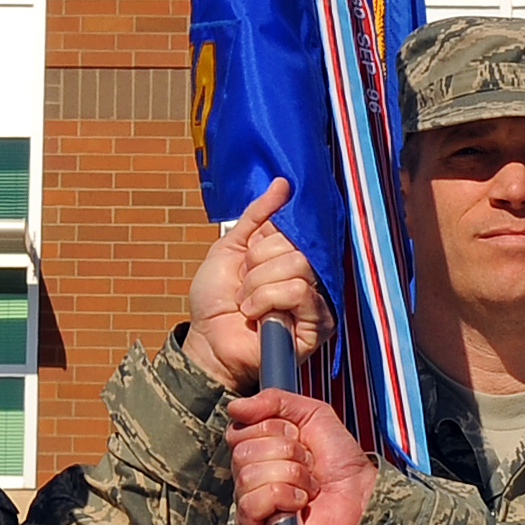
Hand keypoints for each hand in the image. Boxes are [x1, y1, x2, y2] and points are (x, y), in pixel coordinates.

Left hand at [185, 178, 331, 390]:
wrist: (206, 340)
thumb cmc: (216, 300)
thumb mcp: (230, 247)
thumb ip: (257, 215)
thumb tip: (283, 183)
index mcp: (290, 253)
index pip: (296, 227)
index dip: (265, 241)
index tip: (247, 257)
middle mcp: (308, 274)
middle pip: (296, 248)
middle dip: (257, 266)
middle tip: (244, 286)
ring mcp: (316, 300)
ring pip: (298, 268)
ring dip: (259, 287)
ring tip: (248, 304)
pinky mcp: (318, 325)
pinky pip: (301, 293)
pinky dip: (268, 301)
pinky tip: (257, 316)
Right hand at [227, 389, 376, 524]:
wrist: (363, 495)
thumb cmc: (340, 461)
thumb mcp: (312, 414)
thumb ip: (275, 401)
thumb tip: (235, 407)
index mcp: (255, 452)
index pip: (238, 432)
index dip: (273, 429)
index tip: (298, 438)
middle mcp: (247, 479)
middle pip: (242, 453)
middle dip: (286, 453)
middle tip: (308, 464)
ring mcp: (249, 507)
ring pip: (249, 476)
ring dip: (291, 475)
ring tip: (308, 485)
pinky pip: (251, 504)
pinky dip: (283, 497)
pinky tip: (300, 503)